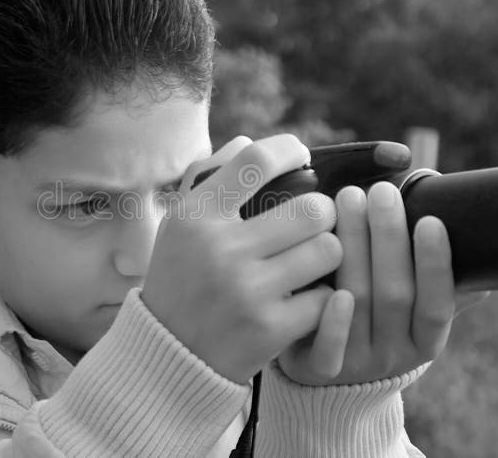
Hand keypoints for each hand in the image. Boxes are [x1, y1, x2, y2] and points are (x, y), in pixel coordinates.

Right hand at [142, 134, 341, 383]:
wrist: (169, 355)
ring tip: (309, 263)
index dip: (289, 150)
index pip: (255, 161)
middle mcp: (219, 248)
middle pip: (313, 208)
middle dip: (323, 214)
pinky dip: (320, 299)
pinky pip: (326, 297)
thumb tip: (252, 142)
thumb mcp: (180, 226)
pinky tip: (300, 301)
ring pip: (328, 250)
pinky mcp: (268, 329)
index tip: (301, 156)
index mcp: (194, 216)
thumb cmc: (182, 279)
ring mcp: (245, 290)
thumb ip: (212, 179)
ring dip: (326, 255)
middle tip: (314, 225)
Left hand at [279, 182, 478, 385]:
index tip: (431, 220)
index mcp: (426, 339)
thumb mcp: (412, 310)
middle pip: (395, 295)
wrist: (328, 376)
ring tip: (349, 199)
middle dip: (389, 238)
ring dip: (354, 246)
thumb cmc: (376, 322)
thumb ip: (439, 282)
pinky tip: (330, 280)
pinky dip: (333, 319)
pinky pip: (328, 352)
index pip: (437, 305)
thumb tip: (482, 238)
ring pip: (358, 303)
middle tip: (382, 191)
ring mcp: (357, 362)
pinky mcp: (320, 370)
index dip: (436, 266)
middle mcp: (395, 354)